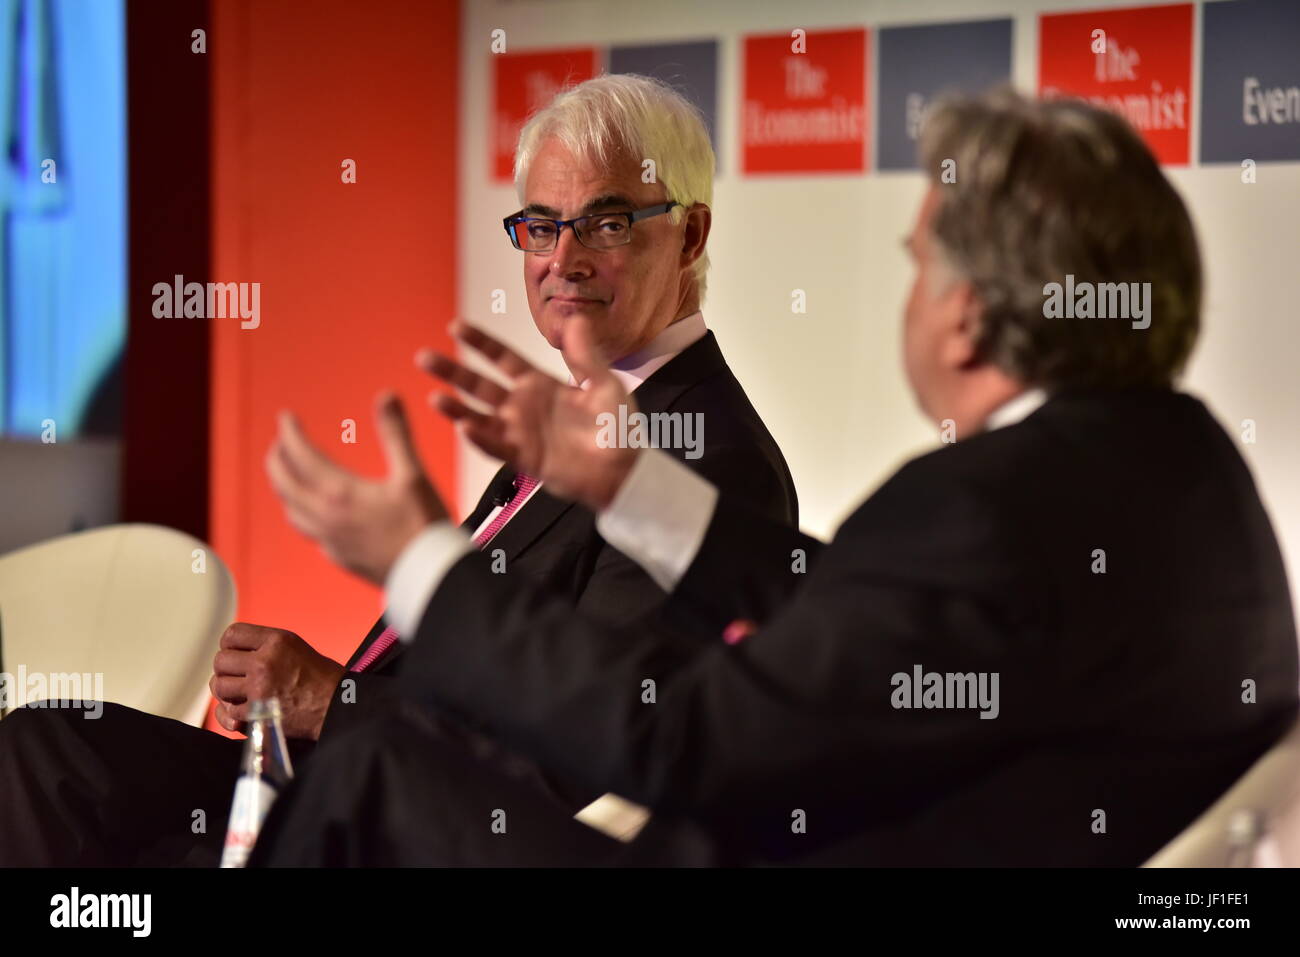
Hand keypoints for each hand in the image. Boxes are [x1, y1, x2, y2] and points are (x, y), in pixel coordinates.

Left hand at [210, 623, 346, 739]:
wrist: (337, 707)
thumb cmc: (323, 680)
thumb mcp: (296, 648)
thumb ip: (267, 646)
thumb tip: (237, 651)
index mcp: (277, 641)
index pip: (232, 634)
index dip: (228, 646)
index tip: (235, 655)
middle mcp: (265, 661)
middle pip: (221, 661)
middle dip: (225, 671)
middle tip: (237, 678)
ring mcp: (259, 687)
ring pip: (220, 686)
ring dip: (227, 693)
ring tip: (240, 695)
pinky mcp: (257, 712)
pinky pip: (229, 711)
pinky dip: (235, 714)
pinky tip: (247, 712)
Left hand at [266, 392, 447, 584]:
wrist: (430, 576)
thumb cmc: (424, 527)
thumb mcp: (413, 475)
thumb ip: (395, 434)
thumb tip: (385, 397)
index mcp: (340, 493)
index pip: (300, 455)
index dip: (289, 433)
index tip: (286, 418)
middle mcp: (326, 518)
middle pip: (284, 484)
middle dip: (277, 459)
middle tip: (280, 443)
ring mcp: (330, 540)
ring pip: (291, 510)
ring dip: (285, 488)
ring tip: (290, 475)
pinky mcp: (340, 557)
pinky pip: (309, 532)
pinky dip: (302, 514)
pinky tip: (316, 513)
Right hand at [421, 317, 639, 510]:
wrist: (624, 469)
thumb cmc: (617, 427)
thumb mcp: (604, 384)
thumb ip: (585, 356)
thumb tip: (575, 319)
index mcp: (540, 384)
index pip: (502, 359)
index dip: (480, 343)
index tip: (455, 326)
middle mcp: (524, 407)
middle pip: (480, 385)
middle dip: (452, 371)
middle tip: (424, 358)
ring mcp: (521, 433)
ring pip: (480, 417)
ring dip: (457, 408)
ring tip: (435, 398)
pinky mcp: (526, 458)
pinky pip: (497, 448)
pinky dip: (481, 439)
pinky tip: (465, 427)